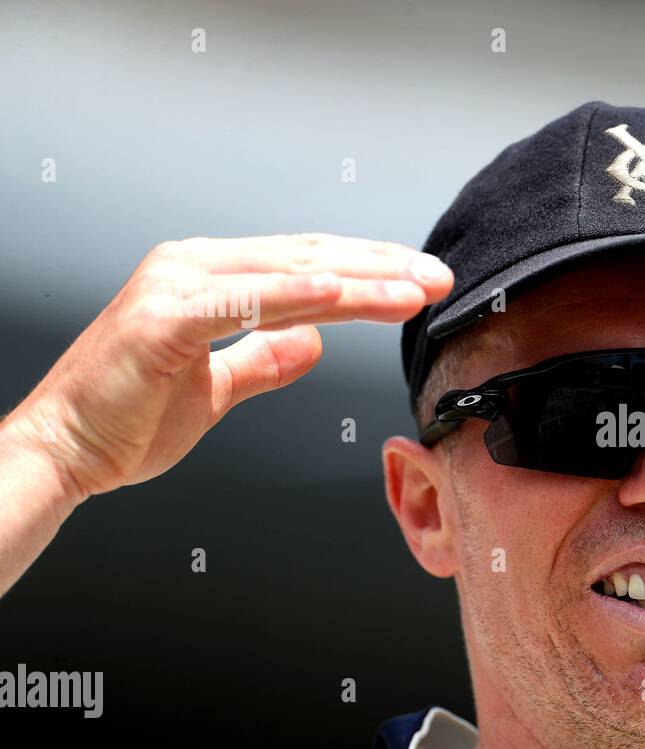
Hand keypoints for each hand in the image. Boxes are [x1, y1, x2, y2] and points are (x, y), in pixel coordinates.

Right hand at [3, 234, 452, 500]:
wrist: (64, 451)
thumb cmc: (126, 418)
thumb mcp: (216, 386)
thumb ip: (263, 357)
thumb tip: (313, 344)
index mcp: (209, 278)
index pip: (305, 264)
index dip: (367, 271)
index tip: (420, 280)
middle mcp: (194, 267)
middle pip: (308, 258)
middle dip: (380, 268)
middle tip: (438, 277)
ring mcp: (176, 286)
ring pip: (289, 275)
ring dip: (358, 281)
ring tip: (415, 287)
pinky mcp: (163, 318)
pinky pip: (243, 302)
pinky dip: (294, 294)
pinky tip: (339, 293)